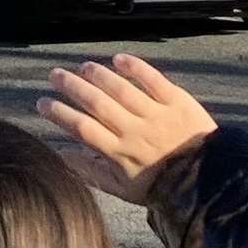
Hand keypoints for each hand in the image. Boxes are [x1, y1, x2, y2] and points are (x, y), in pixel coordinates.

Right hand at [36, 54, 216, 205]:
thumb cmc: (160, 186)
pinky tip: (118, 59)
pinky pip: (153, 79)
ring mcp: (156, 115)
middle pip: (96, 103)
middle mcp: (134, 132)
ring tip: (84, 67)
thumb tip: (62, 155)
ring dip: (98, 74)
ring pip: (120, 89)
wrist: (205, 180)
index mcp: (119, 154)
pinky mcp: (177, 102)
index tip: (42, 102)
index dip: (59, 113)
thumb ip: (90, 172)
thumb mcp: (122, 188)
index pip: (82, 128)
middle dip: (71, 87)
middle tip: (54, 75)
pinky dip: (134, 67)